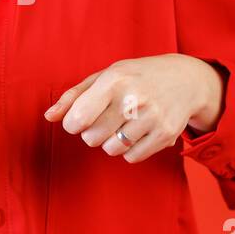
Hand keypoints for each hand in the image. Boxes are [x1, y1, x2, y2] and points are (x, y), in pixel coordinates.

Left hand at [43, 54, 224, 162]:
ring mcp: (153, 118)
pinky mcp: (166, 134)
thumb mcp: (106, 76)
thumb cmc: (137, 77)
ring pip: (111, 149)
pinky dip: (129, 150)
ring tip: (122, 126)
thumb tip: (49, 117)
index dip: (73, 124)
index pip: (79, 117)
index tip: (79, 119)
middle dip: (92, 133)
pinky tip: (138, 132)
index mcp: (115, 80)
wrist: (186, 79)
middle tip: (104, 121)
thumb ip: (74, 96)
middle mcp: (135, 98)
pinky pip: (132, 157)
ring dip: (111, 142)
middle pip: (92, 138)